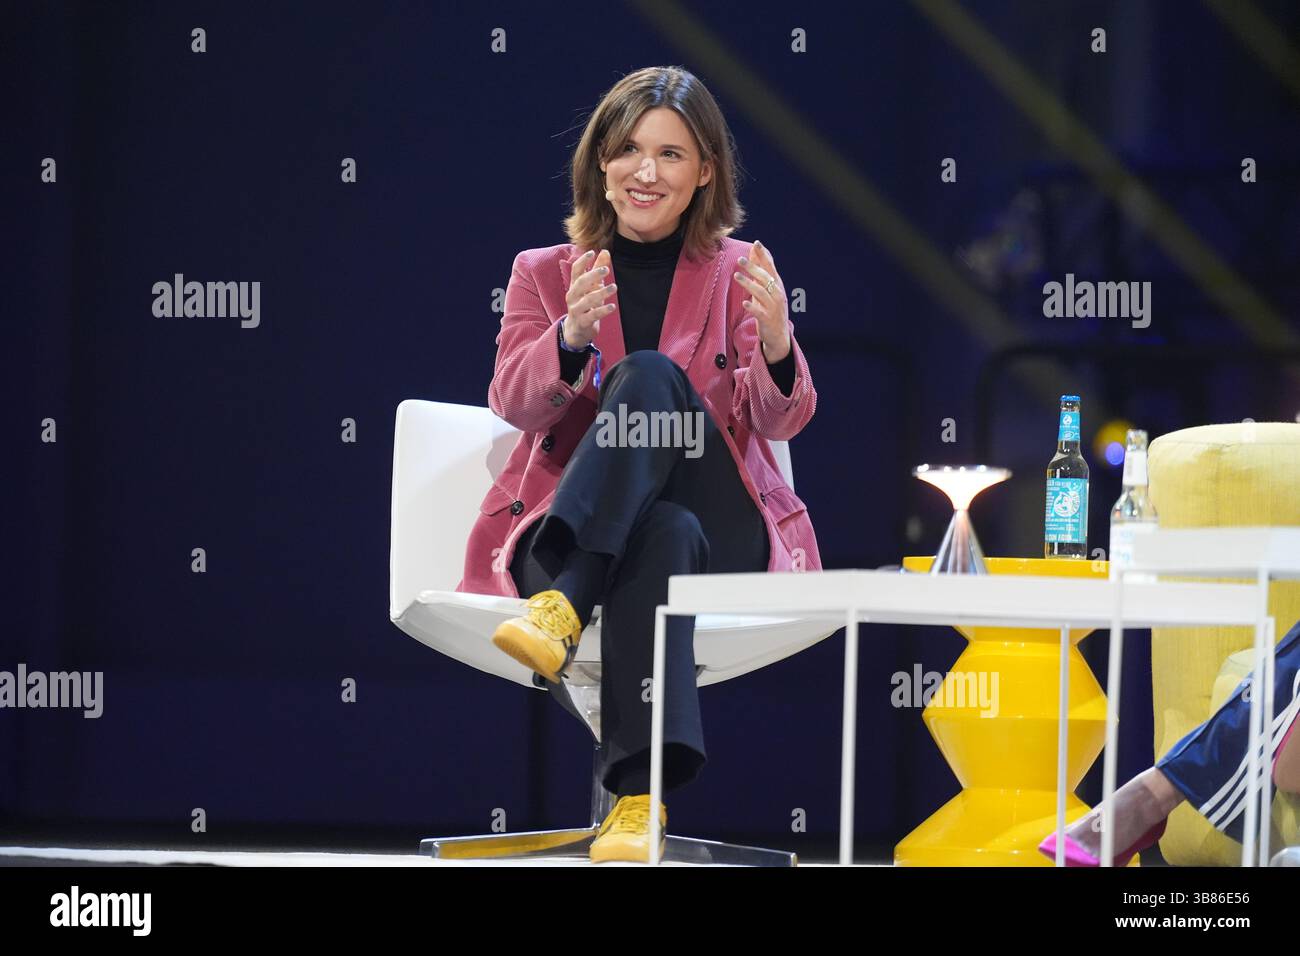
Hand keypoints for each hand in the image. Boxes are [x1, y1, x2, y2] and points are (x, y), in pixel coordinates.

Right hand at [563, 249, 616, 348]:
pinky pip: (592, 315)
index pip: (576, 270)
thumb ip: (598, 269)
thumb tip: (605, 251)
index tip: (591, 252)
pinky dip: (602, 310)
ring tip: (614, 287)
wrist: (576, 330)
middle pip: (581, 282)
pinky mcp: (582, 322)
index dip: (582, 261)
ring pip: (588, 299)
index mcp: (575, 286)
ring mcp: (576, 309)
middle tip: (606, 269)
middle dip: (593, 275)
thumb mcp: (592, 287)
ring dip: (601, 292)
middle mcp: (573, 296)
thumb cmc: (586, 304)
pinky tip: (612, 307)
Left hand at [732, 240, 790, 362]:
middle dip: (753, 267)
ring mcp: (773, 307)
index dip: (763, 255)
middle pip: (765, 277)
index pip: (770, 266)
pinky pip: (759, 312)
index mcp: (777, 285)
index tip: (756, 243)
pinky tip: (744, 303)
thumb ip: (761, 271)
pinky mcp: (767, 319)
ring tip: (736, 276)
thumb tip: (753, 252)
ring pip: (760, 292)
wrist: (779, 335)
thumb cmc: (771, 308)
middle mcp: (777, 293)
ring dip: (748, 283)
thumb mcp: (767, 289)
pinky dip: (752, 307)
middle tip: (740, 259)